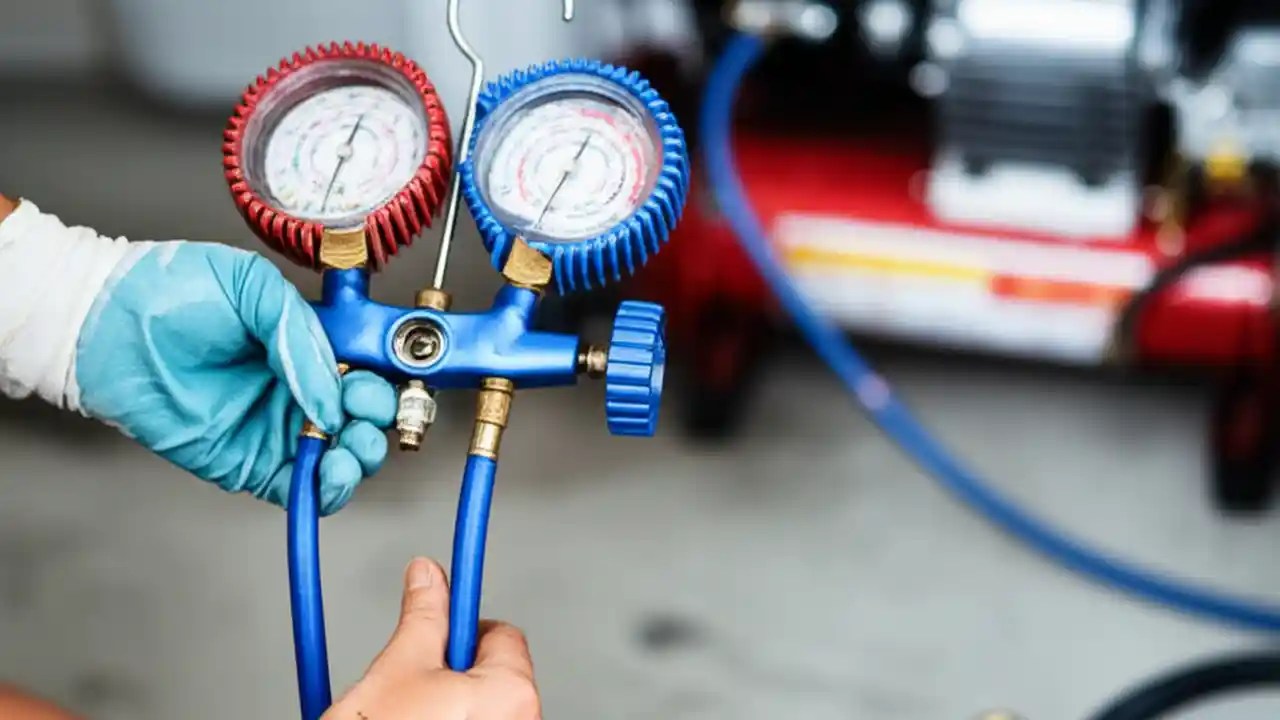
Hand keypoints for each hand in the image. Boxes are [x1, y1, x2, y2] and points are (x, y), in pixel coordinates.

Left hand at [75, 241, 395, 514]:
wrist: (104, 327)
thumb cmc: (168, 292)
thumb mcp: (250, 286)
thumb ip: (302, 332)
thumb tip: (332, 388)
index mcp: (306, 343)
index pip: (366, 367)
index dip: (384, 376)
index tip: (386, 377)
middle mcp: (297, 387)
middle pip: (363, 417)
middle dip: (377, 417)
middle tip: (364, 408)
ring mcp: (276, 428)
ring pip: (341, 457)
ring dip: (360, 457)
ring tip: (351, 447)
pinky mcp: (251, 464)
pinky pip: (303, 488)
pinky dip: (327, 490)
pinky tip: (331, 473)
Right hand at [325, 558, 540, 719]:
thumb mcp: (395, 671)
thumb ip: (421, 618)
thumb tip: (428, 577)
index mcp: (511, 692)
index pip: (501, 633)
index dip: (460, 627)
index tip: (440, 622)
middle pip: (493, 674)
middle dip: (452, 672)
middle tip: (411, 684)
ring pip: (482, 708)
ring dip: (449, 706)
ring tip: (406, 718)